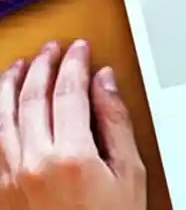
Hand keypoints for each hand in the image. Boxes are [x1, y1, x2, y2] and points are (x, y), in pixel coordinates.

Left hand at [0, 41, 145, 209]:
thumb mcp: (130, 173)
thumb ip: (116, 122)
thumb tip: (105, 83)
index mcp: (70, 155)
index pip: (68, 91)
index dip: (74, 63)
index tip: (80, 50)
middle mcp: (32, 162)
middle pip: (30, 98)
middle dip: (42, 66)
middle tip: (53, 50)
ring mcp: (9, 177)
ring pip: (1, 117)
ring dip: (9, 85)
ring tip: (19, 67)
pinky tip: (0, 107)